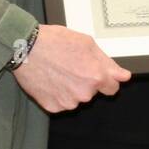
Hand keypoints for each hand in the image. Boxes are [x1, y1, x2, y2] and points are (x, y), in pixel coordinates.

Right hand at [11, 24, 130, 112]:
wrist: (25, 47)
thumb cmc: (55, 41)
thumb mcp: (87, 43)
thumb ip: (107, 63)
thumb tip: (124, 77)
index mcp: (96, 76)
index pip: (113, 88)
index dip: (107, 80)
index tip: (100, 75)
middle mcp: (84, 93)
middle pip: (93, 92)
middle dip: (86, 82)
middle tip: (71, 66)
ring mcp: (68, 102)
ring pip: (76, 98)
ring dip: (71, 88)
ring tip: (58, 71)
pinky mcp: (52, 107)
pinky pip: (61, 103)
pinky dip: (57, 94)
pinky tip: (50, 80)